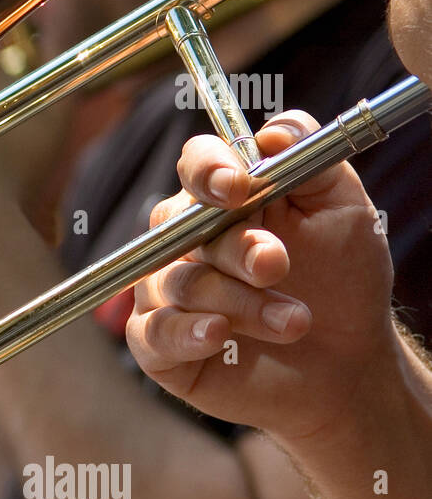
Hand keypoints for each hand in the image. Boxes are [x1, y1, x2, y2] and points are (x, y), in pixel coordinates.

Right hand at [125, 112, 405, 441]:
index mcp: (224, 201)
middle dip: (234, 247)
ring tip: (295, 322)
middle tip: (278, 265)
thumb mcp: (345, 213)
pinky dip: (184, 331)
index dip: (209, 171)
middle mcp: (187, 242)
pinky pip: (151, 332)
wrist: (348, 365)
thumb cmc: (343, 284)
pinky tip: (218, 334)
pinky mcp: (159, 346)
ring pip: (176, 282)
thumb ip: (311, 162)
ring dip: (240, 302)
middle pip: (180, 225)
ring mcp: (167, 293)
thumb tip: (271, 133)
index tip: (240, 188)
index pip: (197, 164)